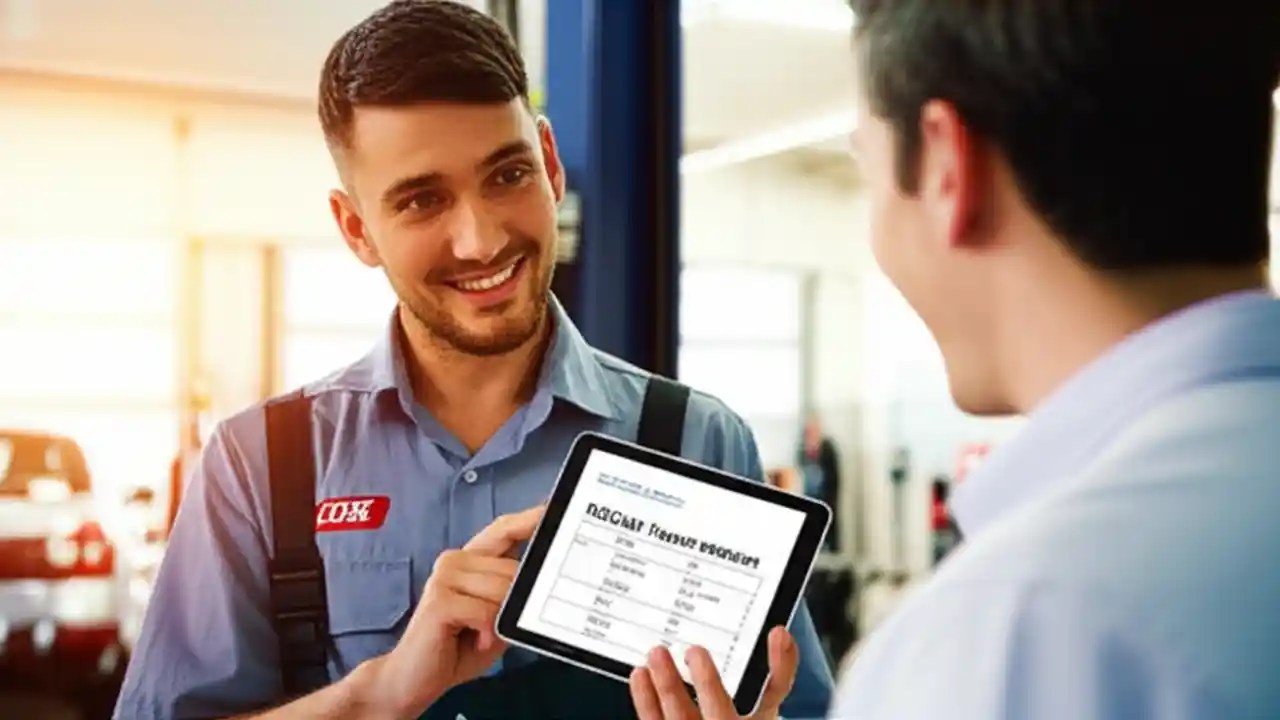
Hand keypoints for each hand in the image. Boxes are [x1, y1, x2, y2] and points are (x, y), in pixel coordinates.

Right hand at [357, 506, 543, 718]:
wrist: (412, 679)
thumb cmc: (457, 648)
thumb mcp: (496, 619)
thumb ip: (513, 596)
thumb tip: (541, 577)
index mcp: (470, 560)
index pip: (504, 530)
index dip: (529, 519)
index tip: (553, 508)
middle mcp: (455, 561)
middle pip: (513, 570)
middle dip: (515, 603)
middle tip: (496, 627)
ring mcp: (444, 577)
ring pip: (503, 591)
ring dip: (499, 622)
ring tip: (481, 635)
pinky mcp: (440, 600)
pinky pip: (487, 612)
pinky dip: (488, 632)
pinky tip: (475, 640)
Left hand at [629, 627, 797, 719]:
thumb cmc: (737, 715)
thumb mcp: (758, 697)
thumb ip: (771, 667)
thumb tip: (778, 633)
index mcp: (757, 717)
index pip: (774, 692)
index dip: (779, 665)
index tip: (776, 634)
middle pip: (721, 714)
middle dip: (709, 683)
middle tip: (696, 650)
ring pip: (682, 719)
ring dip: (668, 686)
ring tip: (657, 654)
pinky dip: (646, 700)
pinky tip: (641, 674)